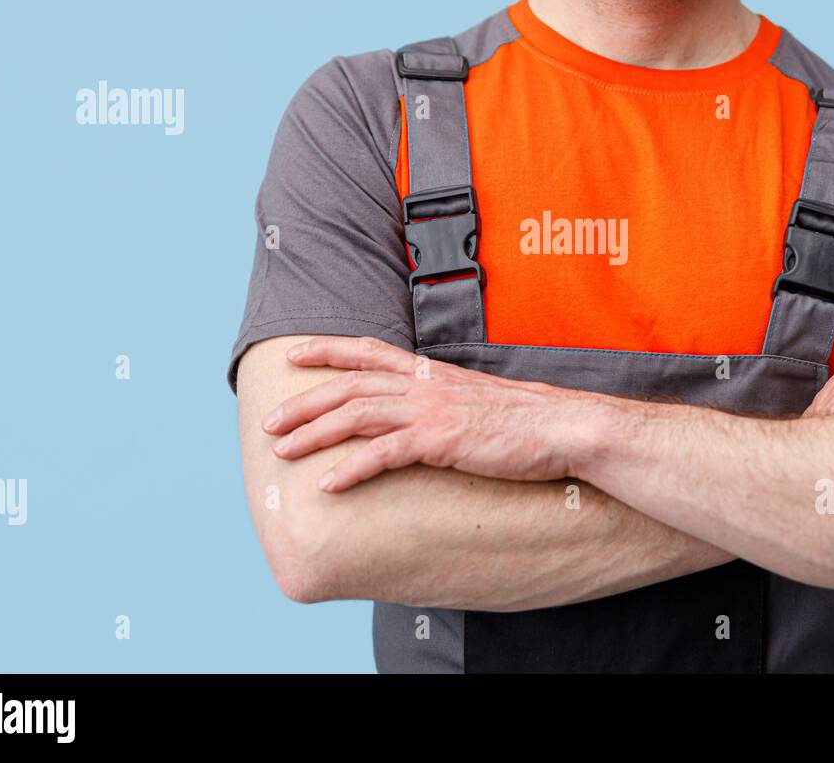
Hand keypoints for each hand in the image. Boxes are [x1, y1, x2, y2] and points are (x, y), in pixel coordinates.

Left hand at [261, 337, 593, 490]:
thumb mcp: (477, 402)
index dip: (329, 349)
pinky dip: (351, 467)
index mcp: (432, 374)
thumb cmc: (526, 422)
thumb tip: (425, 419)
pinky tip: (329, 485)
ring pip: (357, 414)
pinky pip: (385, 453)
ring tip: (282, 453)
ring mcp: (433, 411)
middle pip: (350, 384)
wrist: (564, 428)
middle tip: (269, 423)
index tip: (295, 354)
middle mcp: (426, 386)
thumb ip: (446, 403)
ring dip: (314, 433)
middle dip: (304, 402)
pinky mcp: (443, 440)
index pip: (370, 351)